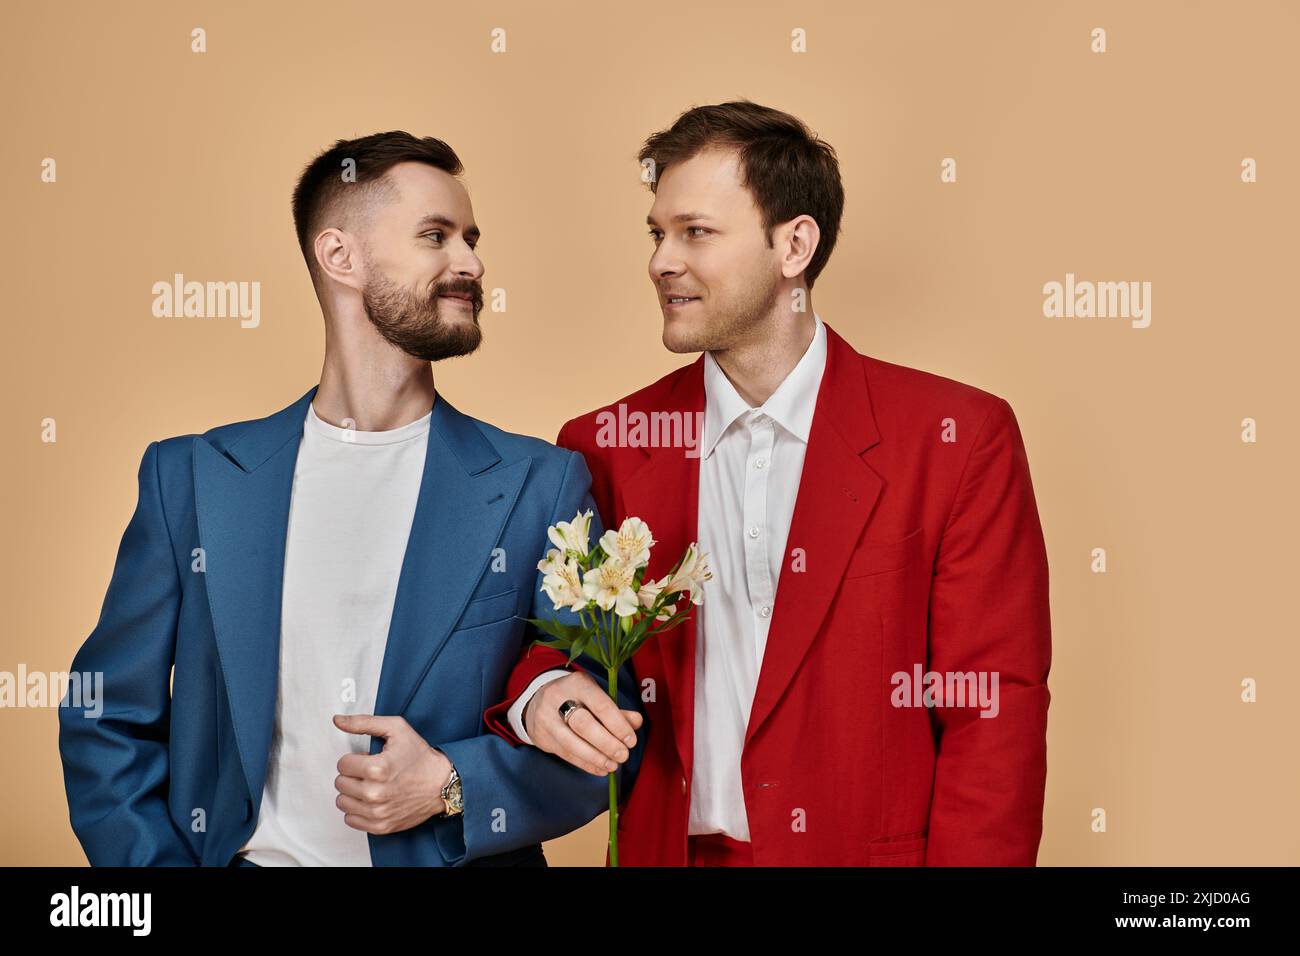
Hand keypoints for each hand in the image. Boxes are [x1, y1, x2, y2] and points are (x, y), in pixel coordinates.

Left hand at [331, 714, 451, 833]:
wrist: (442, 783)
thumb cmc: (421, 757)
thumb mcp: (396, 729)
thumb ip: (363, 723)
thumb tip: (338, 721)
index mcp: (377, 768)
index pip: (342, 764)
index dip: (354, 759)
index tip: (367, 759)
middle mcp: (375, 793)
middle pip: (340, 783)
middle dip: (352, 775)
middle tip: (370, 772)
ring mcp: (378, 812)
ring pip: (343, 802)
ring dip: (353, 792)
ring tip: (370, 785)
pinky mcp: (381, 826)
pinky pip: (351, 819)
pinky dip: (357, 809)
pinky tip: (371, 800)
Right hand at [523, 670, 643, 775]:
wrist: (537, 701)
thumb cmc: (575, 697)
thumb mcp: (595, 695)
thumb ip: (616, 710)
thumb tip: (637, 722)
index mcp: (577, 684)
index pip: (600, 705)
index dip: (618, 725)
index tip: (631, 740)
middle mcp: (558, 699)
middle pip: (584, 725)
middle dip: (607, 743)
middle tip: (623, 755)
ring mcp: (547, 719)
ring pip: (572, 743)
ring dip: (596, 758)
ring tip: (613, 765)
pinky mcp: (542, 738)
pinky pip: (566, 754)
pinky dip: (586, 764)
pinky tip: (601, 769)